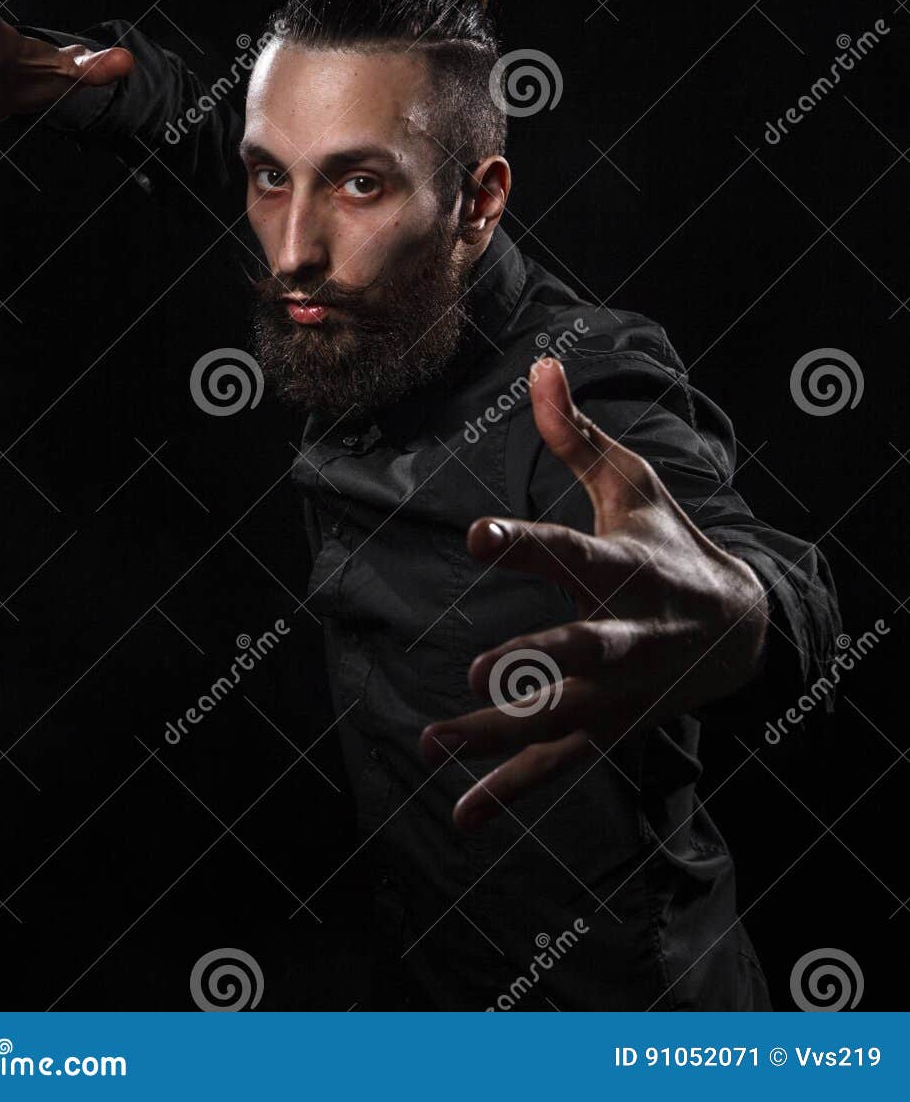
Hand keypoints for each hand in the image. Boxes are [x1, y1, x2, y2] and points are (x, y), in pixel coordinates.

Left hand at [420, 356, 767, 831]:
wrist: (743, 629)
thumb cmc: (671, 541)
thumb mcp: (632, 482)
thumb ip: (576, 433)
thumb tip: (540, 363)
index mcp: (628, 566)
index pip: (570, 551)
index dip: (523, 542)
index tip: (476, 535)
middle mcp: (628, 633)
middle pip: (583, 650)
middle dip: (535, 662)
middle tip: (479, 671)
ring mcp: (620, 690)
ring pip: (562, 717)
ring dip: (501, 734)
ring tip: (435, 739)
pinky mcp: (611, 729)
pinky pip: (557, 765)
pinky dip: (510, 791)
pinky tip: (460, 815)